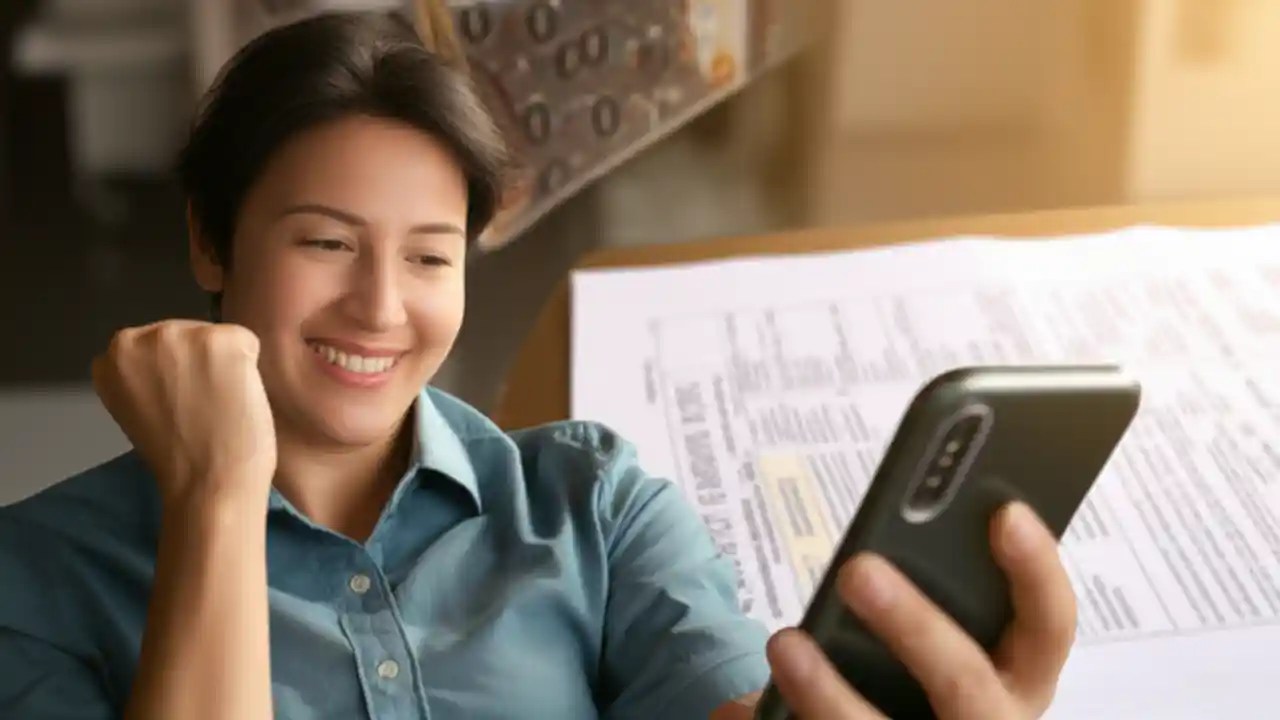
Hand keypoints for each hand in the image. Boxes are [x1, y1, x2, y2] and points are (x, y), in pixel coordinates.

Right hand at [92, 320, 276, 506]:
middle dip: (201, 362)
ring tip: (219, 403)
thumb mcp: (137, 405)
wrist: (208, 484)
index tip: (178, 402)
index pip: (157, 345)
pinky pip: (247, 343)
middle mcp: (137, 337)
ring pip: (217, 337)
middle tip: (202, 405)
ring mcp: (179, 334)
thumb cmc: (178, 457)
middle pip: (187, 333)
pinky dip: (251, 368)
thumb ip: (145, 374)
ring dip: (226, 364)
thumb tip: (172, 357)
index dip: (177, 373)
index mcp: (112, 357)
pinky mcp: (222, 339)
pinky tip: (237, 397)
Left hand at [712, 502, 1075, 718]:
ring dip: (830, 691)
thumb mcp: (932, 633)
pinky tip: (749, 705)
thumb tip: (882, 540)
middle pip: (966, 684)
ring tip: (784, 643)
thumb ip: (931, 587)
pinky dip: (787, 718)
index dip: (1037, 571)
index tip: (1006, 511)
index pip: (1051, 627)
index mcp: (1018, 680)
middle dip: (915, 625)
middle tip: (857, 569)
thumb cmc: (909, 673)